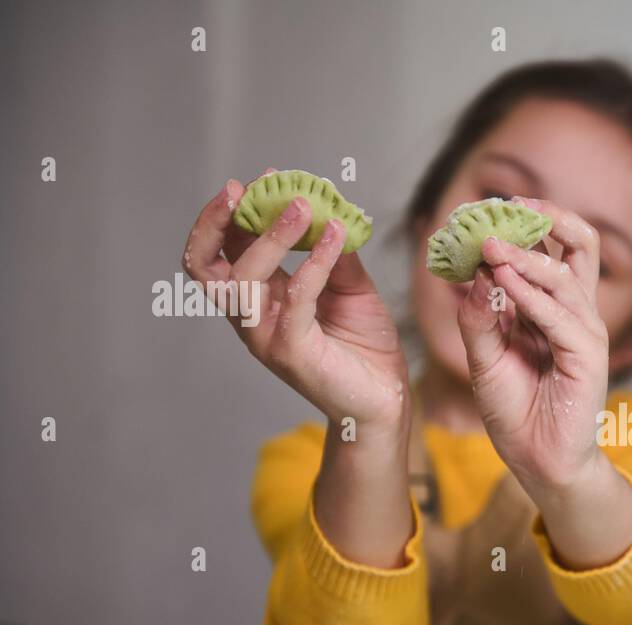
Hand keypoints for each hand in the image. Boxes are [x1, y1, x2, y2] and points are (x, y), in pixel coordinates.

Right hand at [182, 175, 407, 432]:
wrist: (386, 398)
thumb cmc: (363, 346)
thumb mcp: (350, 286)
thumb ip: (334, 253)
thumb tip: (326, 214)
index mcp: (259, 298)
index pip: (223, 251)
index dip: (231, 214)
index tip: (259, 179)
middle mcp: (252, 317)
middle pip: (205, 267)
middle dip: (215, 222)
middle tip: (243, 189)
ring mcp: (267, 336)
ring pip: (244, 279)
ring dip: (270, 235)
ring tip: (302, 204)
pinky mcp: (292, 352)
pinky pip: (296, 297)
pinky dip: (314, 262)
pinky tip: (336, 236)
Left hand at [456, 197, 608, 492]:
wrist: (539, 463)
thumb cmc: (517, 412)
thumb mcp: (484, 358)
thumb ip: (480, 317)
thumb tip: (473, 274)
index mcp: (553, 309)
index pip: (550, 249)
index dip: (523, 224)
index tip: (484, 209)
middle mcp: (575, 313)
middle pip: (578, 245)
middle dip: (546, 217)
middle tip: (506, 204)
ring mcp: (585, 333)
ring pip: (564, 275)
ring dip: (525, 255)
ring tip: (488, 243)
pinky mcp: (588, 357)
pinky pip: (559, 316)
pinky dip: (530, 295)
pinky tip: (502, 280)